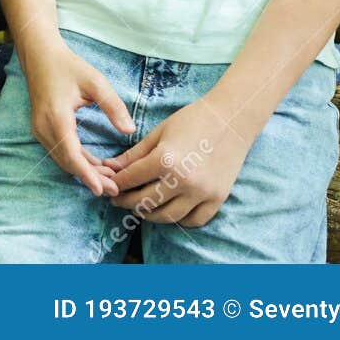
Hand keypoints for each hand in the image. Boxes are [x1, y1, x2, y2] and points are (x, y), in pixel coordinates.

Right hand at [23, 40, 135, 197]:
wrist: (40, 56)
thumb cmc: (68, 67)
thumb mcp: (95, 82)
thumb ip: (113, 106)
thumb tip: (129, 130)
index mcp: (57, 116)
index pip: (71, 153)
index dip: (86, 173)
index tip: (101, 189)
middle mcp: (44, 127)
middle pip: (67, 161)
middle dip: (90, 177)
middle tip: (115, 189)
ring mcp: (40, 130)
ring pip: (63, 159)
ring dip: (84, 170)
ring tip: (109, 180)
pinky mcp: (42, 129)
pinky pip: (60, 151)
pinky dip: (77, 160)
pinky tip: (95, 166)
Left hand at [103, 97, 251, 226]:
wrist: (231, 119)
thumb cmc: (191, 120)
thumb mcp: (158, 133)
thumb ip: (134, 154)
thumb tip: (110, 167)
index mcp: (165, 160)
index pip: (131, 179)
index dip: (116, 184)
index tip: (108, 185)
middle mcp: (183, 180)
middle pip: (146, 202)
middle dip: (127, 202)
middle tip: (118, 200)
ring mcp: (202, 193)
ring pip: (168, 217)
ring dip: (149, 214)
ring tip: (140, 207)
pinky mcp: (217, 199)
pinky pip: (194, 220)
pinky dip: (179, 219)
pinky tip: (168, 210)